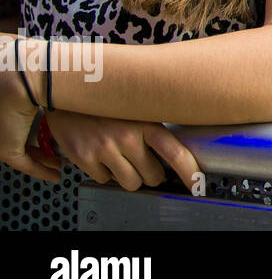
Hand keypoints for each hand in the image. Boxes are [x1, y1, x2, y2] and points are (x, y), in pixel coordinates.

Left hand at [0, 36, 55, 182]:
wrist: (24, 76)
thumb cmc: (36, 68)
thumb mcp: (53, 74)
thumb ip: (65, 76)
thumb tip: (88, 67)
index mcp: (17, 104)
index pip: (29, 125)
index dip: (45, 133)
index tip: (60, 137)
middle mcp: (9, 123)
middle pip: (28, 142)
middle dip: (45, 151)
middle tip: (60, 156)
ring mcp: (7, 136)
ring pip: (27, 155)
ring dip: (45, 162)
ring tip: (61, 167)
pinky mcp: (7, 149)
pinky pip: (26, 165)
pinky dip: (42, 171)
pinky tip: (55, 175)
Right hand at [45, 111, 200, 190]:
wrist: (70, 94)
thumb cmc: (109, 102)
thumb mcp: (138, 107)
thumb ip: (156, 126)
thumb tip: (178, 148)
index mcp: (147, 122)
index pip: (175, 152)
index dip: (189, 171)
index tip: (195, 183)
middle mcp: (127, 136)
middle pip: (153, 176)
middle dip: (152, 174)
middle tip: (146, 163)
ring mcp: (105, 148)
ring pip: (131, 183)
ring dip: (130, 177)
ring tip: (124, 159)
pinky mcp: (84, 157)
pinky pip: (105, 180)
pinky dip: (105, 173)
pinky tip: (103, 156)